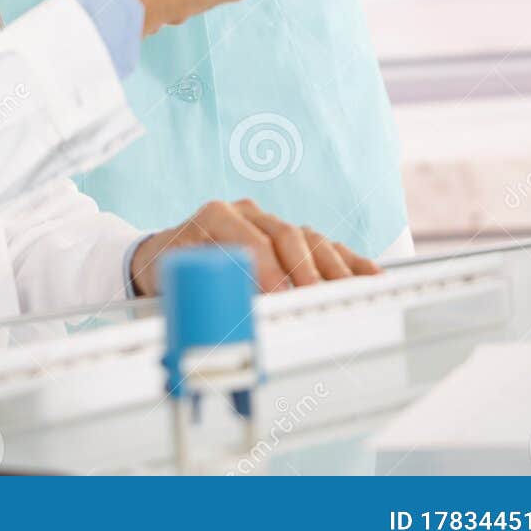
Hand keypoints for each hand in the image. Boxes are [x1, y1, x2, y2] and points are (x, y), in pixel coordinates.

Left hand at [128, 198, 378, 296]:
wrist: (161, 256)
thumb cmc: (169, 270)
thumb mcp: (176, 279)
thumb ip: (203, 291)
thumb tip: (233, 318)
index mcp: (216, 215)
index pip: (250, 238)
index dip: (268, 268)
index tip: (280, 296)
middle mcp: (246, 212)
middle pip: (286, 233)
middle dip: (305, 269)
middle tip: (318, 298)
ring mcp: (270, 222)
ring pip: (309, 238)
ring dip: (332, 268)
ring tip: (349, 293)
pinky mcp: (289, 238)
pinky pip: (322, 245)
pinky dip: (347, 261)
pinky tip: (370, 275)